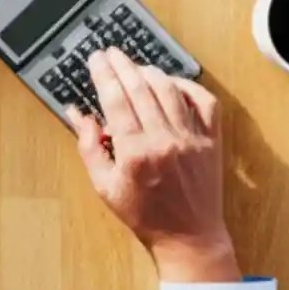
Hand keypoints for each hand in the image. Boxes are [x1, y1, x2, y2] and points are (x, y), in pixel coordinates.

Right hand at [67, 47, 240, 282]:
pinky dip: (187, 86)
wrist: (189, 236)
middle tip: (111, 53)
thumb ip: (89, 146)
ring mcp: (191, 138)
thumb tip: (77, 114)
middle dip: (123, 64)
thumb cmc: (144, 215)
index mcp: (135, 152)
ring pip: (169, 89)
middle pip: (141, 87)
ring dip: (150, 71)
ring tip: (135, 66)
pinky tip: (171, 83)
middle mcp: (164, 140)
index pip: (116, 99)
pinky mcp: (211, 141)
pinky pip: (203, 102)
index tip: (96, 59)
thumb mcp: (104, 185)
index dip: (104, 73)